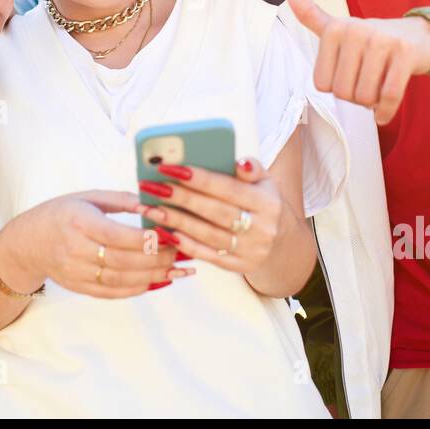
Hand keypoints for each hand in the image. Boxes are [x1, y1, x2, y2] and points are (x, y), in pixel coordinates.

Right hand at [0, 191, 193, 298]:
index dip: (146, 239)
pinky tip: (159, 282)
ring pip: (122, 280)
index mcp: (78, 222)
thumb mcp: (87, 197)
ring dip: (154, 276)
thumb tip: (154, 202)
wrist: (27, 244)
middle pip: (123, 261)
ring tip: (178, 270)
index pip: (117, 235)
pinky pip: (113, 293)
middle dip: (157, 259)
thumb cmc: (61, 213)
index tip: (171, 235)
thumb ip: (120, 199)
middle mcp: (76, 250)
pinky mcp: (80, 287)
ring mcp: (77, 273)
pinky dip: (139, 289)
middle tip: (182, 253)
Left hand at [139, 156, 282, 274]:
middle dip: (180, 198)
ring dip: (174, 221)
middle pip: (214, 212)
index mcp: (267, 202)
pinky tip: (163, 232)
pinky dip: (183, 244)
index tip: (170, 168)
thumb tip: (238, 162)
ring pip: (206, 235)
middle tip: (152, 186)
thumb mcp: (265, 182)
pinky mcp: (238, 266)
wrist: (280, 241)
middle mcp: (262, 229)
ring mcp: (250, 250)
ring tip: (149, 208)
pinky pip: (206, 255)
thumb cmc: (261, 203)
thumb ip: (251, 168)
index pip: (228, 188)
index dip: (198, 178)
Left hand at [286, 0, 429, 124]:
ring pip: (365, 97)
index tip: (349, 75)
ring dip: (372, 102)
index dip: (337, 87)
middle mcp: (356, 31)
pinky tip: (383, 113)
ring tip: (378, 86)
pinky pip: (389, 95)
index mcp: (335, 28)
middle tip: (366, 82)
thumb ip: (310, 14)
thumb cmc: (371, 39)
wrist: (419, 36)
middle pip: (343, 92)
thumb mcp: (337, 26)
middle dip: (355, 97)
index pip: (322, 84)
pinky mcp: (405, 53)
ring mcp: (382, 41)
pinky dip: (385, 111)